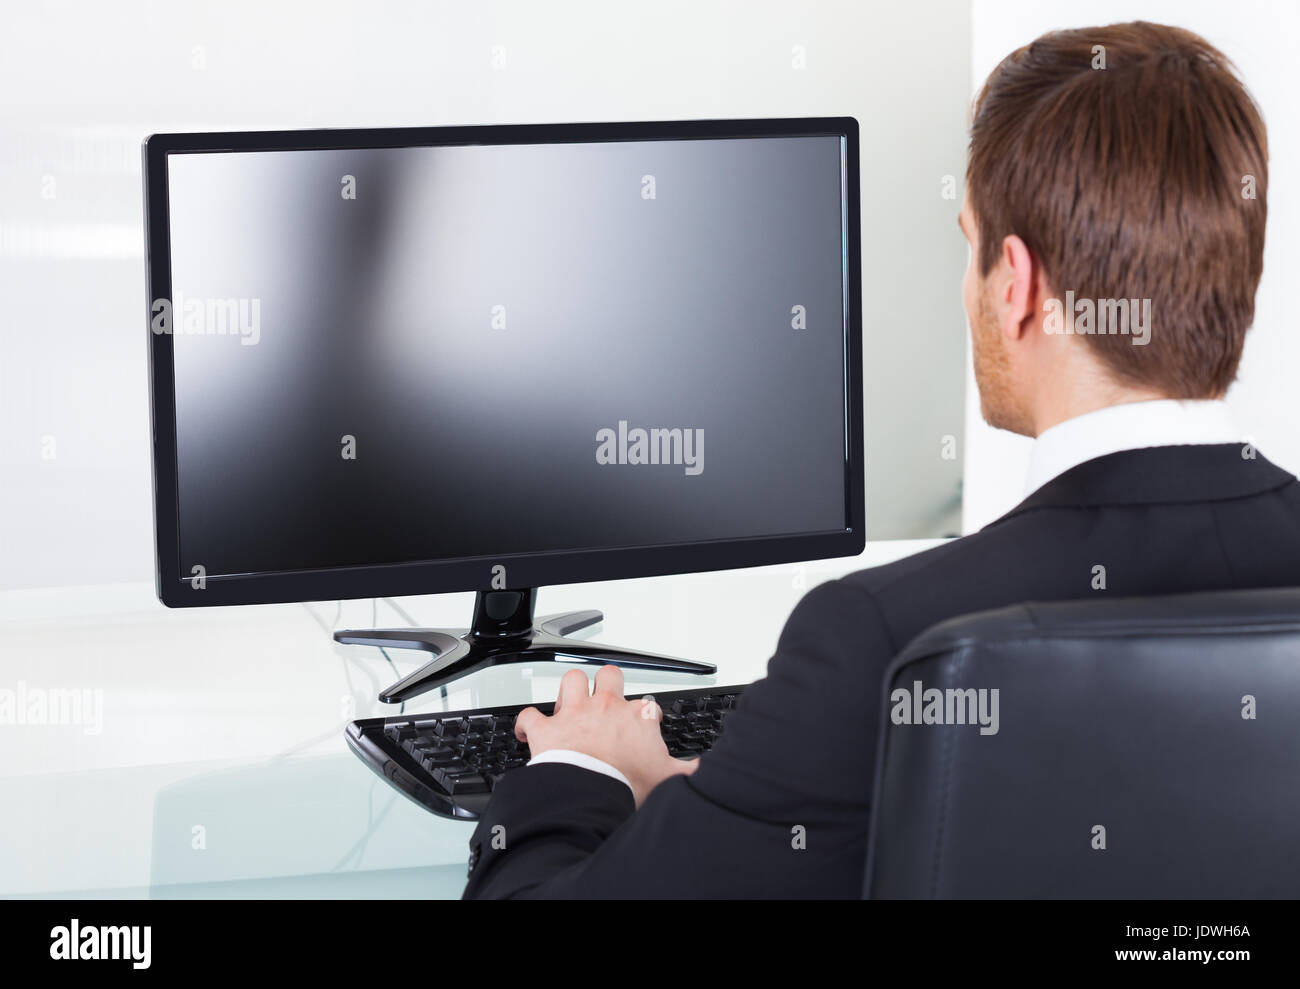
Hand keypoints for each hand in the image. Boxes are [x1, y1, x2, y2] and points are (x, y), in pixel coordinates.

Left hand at [515, 665, 698, 805]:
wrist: (590, 791)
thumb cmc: (626, 782)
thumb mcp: (668, 778)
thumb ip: (689, 772)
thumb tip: (705, 772)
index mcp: (635, 718)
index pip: (646, 706)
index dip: (645, 716)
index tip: (644, 729)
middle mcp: (604, 708)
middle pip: (609, 675)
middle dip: (608, 681)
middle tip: (608, 695)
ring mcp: (574, 715)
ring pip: (571, 681)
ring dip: (570, 690)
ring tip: (571, 702)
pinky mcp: (546, 729)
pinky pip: (530, 716)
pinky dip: (527, 723)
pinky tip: (529, 731)